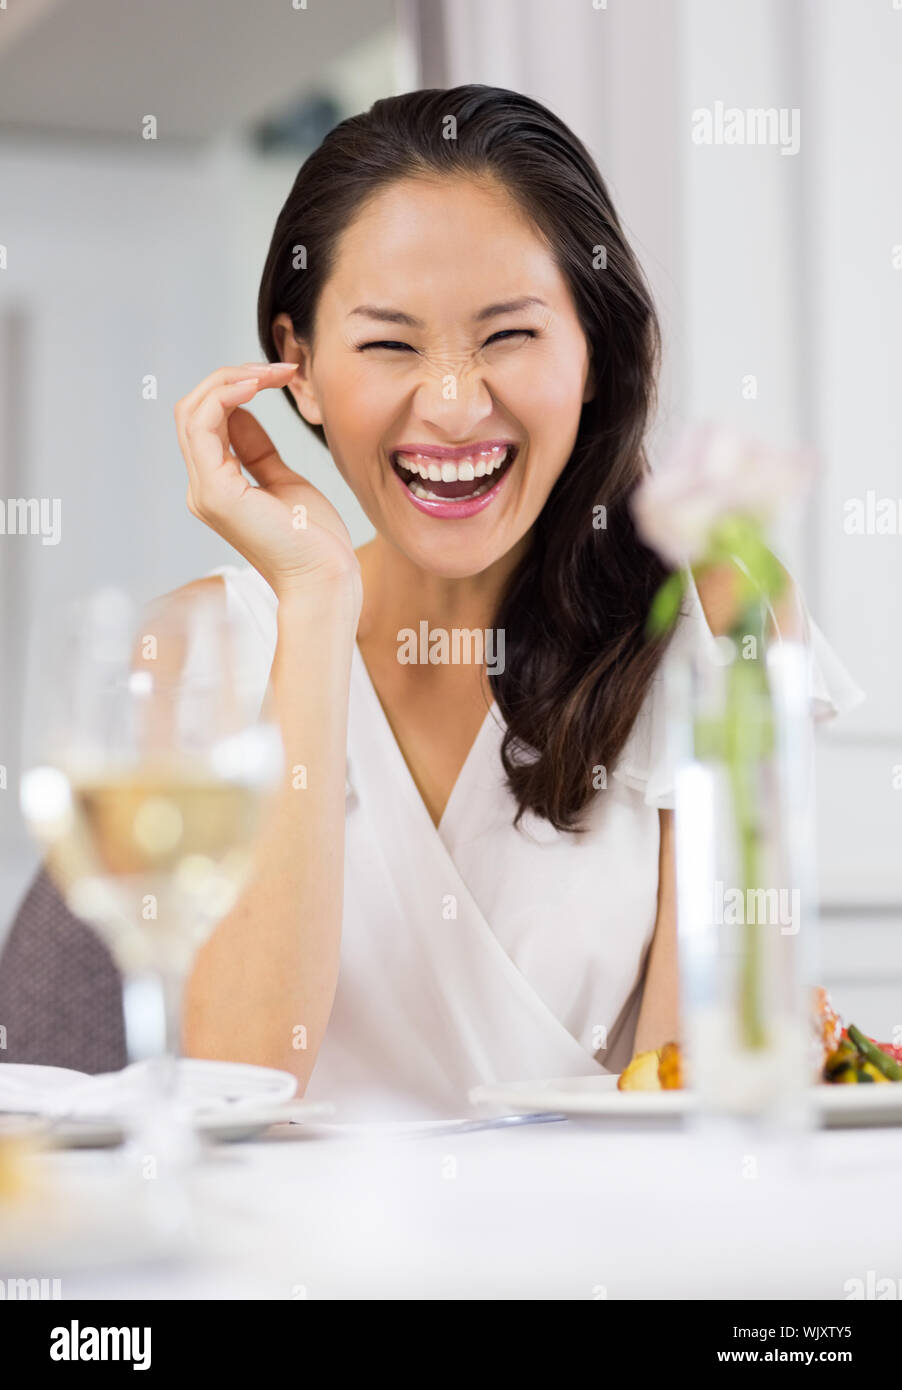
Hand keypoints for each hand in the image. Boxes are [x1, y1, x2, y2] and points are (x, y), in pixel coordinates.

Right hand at [175, 363, 359, 602]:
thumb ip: (257, 450)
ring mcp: (205, 491)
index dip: (236, 388)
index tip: (279, 375)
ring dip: (230, 380)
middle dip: (232, 377)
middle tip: (278, 368)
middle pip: (193, 409)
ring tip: (270, 372)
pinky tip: (257, 385)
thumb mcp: (284, 480)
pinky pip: (203, 427)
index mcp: (217, 485)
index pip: (206, 420)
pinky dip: (226, 396)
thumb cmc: (313, 540)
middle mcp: (203, 487)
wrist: (325, 578)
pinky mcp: (217, 494)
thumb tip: (243, 412)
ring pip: (192, 412)